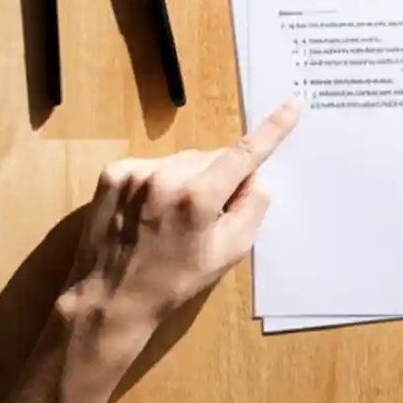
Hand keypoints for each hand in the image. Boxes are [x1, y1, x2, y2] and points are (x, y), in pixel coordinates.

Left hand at [9, 97, 300, 402]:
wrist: (109, 299)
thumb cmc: (175, 281)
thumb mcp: (228, 253)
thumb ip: (252, 208)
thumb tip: (256, 175)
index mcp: (198, 197)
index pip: (245, 153)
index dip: (273, 128)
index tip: (293, 103)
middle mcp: (166, 176)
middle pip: (212, 158)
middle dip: (219, 178)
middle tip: (208, 216)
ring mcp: (136, 171)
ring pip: (183, 161)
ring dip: (188, 179)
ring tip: (172, 218)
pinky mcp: (114, 173)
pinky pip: (155, 165)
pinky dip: (160, 181)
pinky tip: (150, 211)